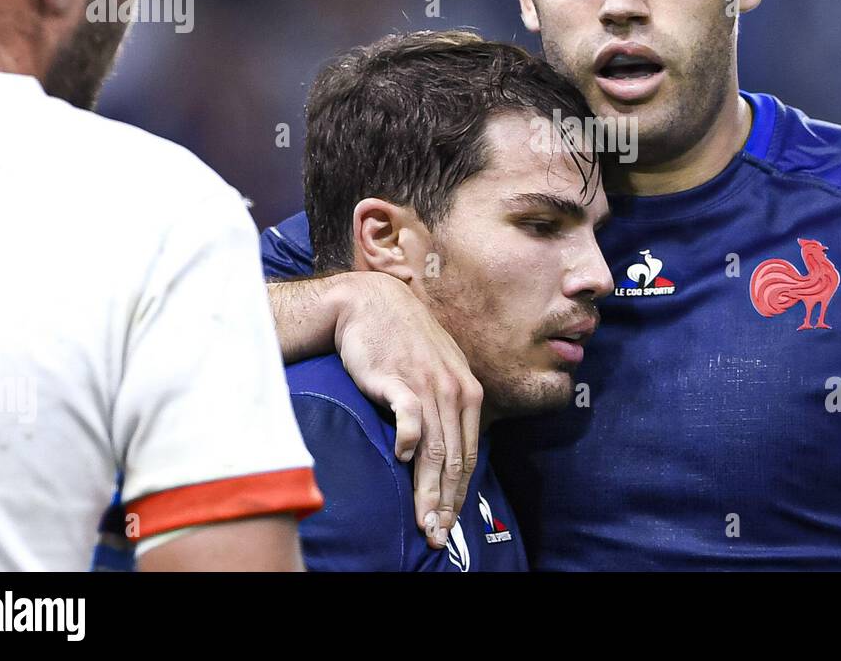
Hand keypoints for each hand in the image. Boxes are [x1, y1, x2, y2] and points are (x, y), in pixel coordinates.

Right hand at [330, 272, 482, 549]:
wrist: (371, 303)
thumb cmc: (402, 342)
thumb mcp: (437, 371)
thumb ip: (447, 407)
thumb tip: (448, 451)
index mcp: (469, 393)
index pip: (468, 455)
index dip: (460, 495)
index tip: (450, 526)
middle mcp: (455, 391)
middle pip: (455, 459)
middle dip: (447, 504)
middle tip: (437, 537)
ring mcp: (429, 385)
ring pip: (435, 449)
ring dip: (429, 490)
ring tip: (423, 522)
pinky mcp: (399, 378)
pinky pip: (411, 415)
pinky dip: (409, 439)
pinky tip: (402, 458)